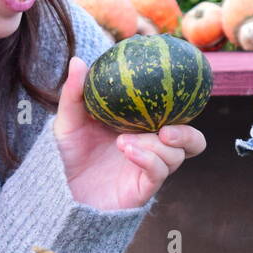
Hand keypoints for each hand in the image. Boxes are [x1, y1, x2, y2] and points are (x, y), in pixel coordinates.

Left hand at [53, 56, 207, 210]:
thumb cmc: (69, 155)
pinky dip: (148, 159)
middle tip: (167, 128)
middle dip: (187, 133)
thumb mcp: (68, 121)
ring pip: (176, 155)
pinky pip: (159, 171)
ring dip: (155, 146)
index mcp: (143, 127)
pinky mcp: (144, 188)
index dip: (182, 102)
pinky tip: (128, 151)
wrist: (60, 191)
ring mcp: (150, 168)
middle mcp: (152, 147)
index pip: (175, 115)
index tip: (172, 85)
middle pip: (192, 141)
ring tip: (124, 141)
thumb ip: (74, 93)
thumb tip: (77, 60)